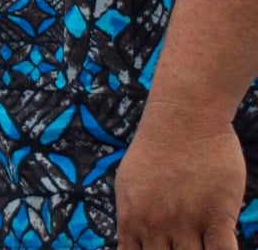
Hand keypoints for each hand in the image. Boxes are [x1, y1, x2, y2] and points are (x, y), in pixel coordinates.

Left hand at [115, 102, 246, 249]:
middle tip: (182, 249)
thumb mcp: (130, 186)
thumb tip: (132, 243)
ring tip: (201, 246)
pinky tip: (224, 249)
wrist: (183, 118)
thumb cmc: (157, 151)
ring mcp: (186, 222)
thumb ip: (133, 219)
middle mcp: (155, 226)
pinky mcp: (216, 216)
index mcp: (131, 220)